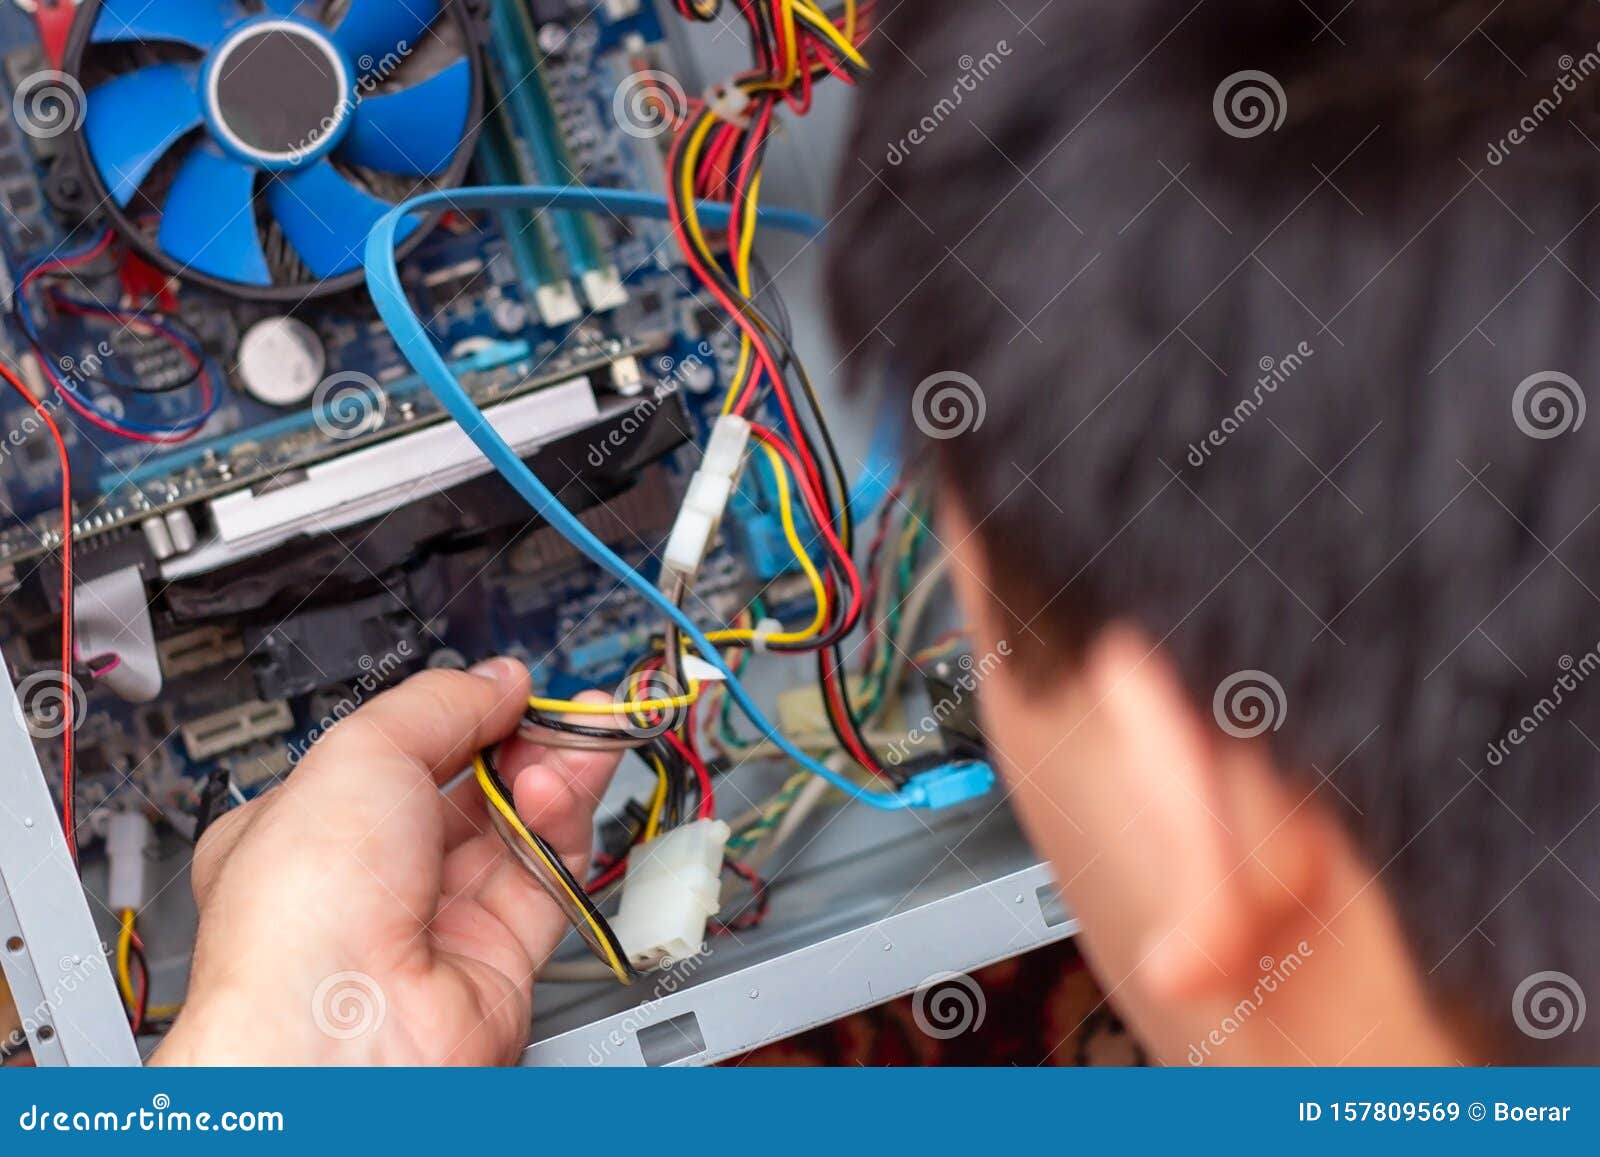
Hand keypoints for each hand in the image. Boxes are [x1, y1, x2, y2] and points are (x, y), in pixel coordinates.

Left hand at [152, 659, 622, 1064]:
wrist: (344, 1031)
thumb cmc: (303, 914)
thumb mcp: (360, 752)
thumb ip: (440, 704)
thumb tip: (498, 681)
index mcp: (308, 828)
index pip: (396, 755)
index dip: (455, 717)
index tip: (503, 689)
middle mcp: (372, 880)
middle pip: (467, 790)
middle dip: (519, 741)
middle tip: (559, 708)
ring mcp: (435, 921)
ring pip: (514, 830)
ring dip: (551, 775)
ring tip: (581, 736)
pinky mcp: (497, 957)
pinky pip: (544, 879)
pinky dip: (561, 829)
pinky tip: (564, 788)